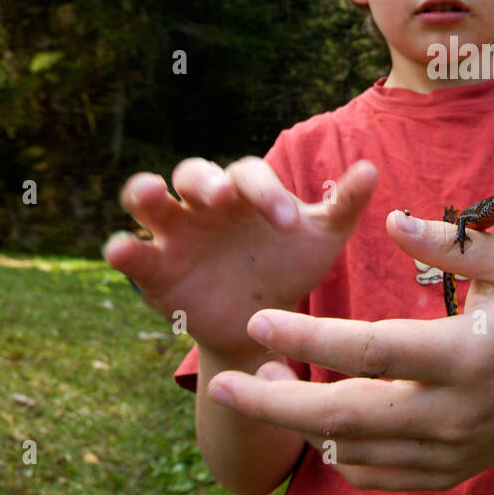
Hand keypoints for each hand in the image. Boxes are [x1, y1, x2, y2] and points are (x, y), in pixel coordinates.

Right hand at [103, 157, 377, 359]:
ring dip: (145, 192)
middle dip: (204, 181)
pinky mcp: (153, 269)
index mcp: (246, 192)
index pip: (249, 175)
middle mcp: (205, 205)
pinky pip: (131, 252)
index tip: (288, 221)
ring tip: (150, 194)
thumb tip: (372, 169)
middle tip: (218, 197)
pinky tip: (121, 249)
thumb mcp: (322, 240)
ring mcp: (174, 234)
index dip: (266, 192)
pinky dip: (122, 247)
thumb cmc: (291, 267)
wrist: (262, 326)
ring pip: (148, 200)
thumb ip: (343, 205)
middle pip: (193, 174)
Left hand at [204, 209, 493, 490]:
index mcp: (466, 355)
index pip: (371, 351)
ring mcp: (449, 452)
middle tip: (225, 380)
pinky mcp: (446, 474)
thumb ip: (450, 242)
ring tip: (264, 384)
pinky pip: (373, 475)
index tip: (260, 320)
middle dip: (275, 402)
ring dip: (297, 424)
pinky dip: (334, 453)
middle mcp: (454, 413)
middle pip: (345, 417)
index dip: (309, 336)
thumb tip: (388, 221)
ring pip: (351, 452)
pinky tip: (311, 421)